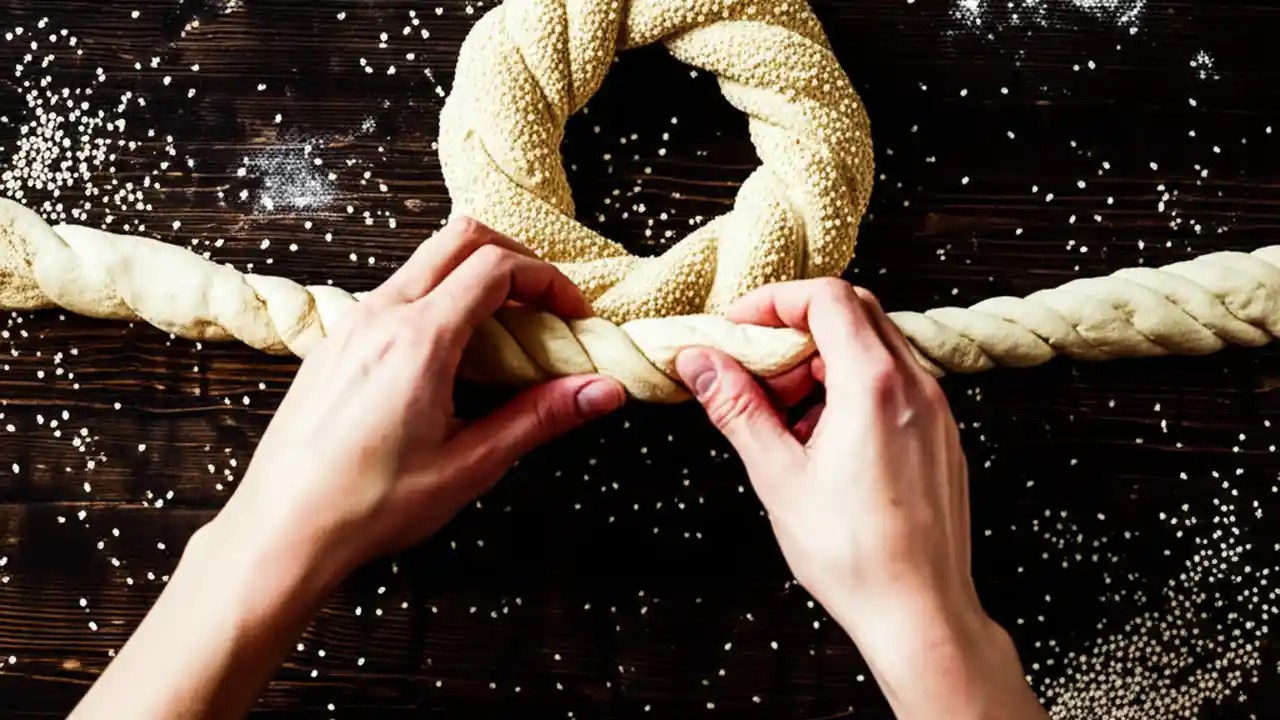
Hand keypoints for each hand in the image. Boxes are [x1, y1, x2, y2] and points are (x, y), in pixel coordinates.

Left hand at [74, 217, 625, 719]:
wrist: (283, 530)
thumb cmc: (370, 505)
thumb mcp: (470, 465)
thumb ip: (540, 417)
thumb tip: (602, 391)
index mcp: (418, 340)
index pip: (497, 267)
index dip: (548, 280)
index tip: (573, 314)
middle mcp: (381, 316)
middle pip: (459, 237)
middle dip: (516, 258)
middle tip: (546, 304)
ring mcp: (352, 324)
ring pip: (426, 263)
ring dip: (475, 279)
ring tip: (505, 337)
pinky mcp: (335, 343)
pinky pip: (397, 294)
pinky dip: (439, 301)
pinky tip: (452, 360)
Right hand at [675, 280, 1043, 718]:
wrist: (921, 612)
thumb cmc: (855, 555)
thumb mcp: (778, 476)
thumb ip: (737, 408)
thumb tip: (701, 363)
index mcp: (874, 385)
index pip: (827, 297)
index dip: (775, 301)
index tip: (740, 327)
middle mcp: (915, 385)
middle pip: (854, 311)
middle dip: (797, 330)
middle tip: (759, 374)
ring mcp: (936, 410)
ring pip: (876, 348)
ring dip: (824, 362)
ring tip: (788, 419)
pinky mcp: (941, 435)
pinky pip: (895, 383)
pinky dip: (852, 389)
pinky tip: (823, 442)